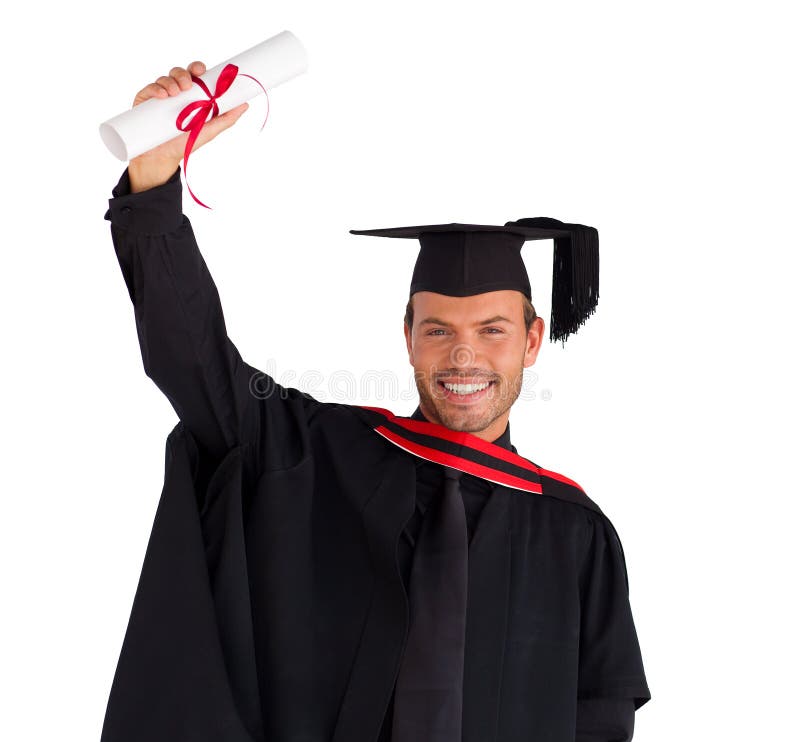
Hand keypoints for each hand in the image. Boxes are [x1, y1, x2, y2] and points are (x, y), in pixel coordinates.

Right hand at [128, 61, 248, 192]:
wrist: (161, 159)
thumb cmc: (184, 144)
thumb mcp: (208, 131)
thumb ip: (226, 119)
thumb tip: (245, 105)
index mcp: (190, 97)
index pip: (194, 76)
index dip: (197, 69)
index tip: (202, 71)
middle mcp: (174, 94)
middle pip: (179, 73)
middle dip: (184, 74)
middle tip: (188, 84)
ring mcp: (158, 97)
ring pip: (164, 79)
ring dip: (171, 82)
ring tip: (175, 93)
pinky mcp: (143, 102)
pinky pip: (149, 89)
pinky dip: (156, 89)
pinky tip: (162, 96)